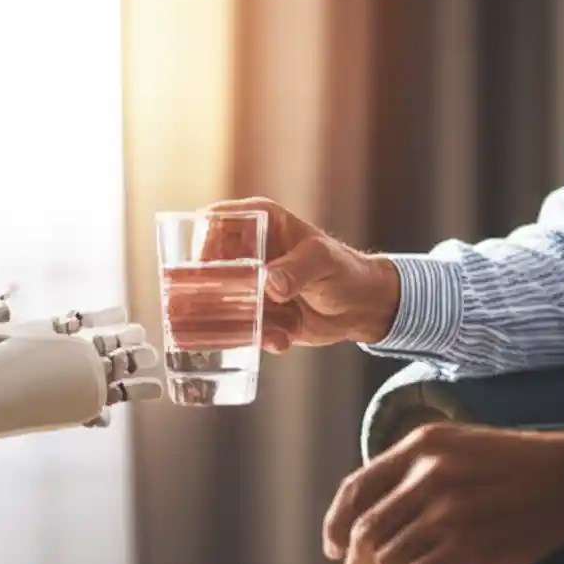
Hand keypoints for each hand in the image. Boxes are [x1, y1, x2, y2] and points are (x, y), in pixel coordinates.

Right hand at [200, 197, 399, 352]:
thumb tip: (270, 283)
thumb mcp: (323, 261)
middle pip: (204, 265)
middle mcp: (244, 250)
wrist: (361, 307)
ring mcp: (245, 283)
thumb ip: (298, 268)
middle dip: (205, 291)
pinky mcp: (251, 312)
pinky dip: (252, 337)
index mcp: (256, 222)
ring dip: (227, 321)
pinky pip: (236, 326)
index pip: (212, 224)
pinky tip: (280, 341)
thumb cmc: (345, 269)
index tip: (211, 271)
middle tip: (220, 309)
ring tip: (260, 329)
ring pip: (213, 300)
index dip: (202, 246)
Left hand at [322, 422, 563, 563]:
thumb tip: (369, 511)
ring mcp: (447, 512)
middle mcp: (427, 476)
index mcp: (419, 446)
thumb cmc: (510, 464)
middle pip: (364, 530)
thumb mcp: (454, 445)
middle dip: (355, 562)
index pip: (356, 489)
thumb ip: (412, 469)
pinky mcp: (468, 546)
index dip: (335, 523)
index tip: (334, 547)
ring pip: (386, 558)